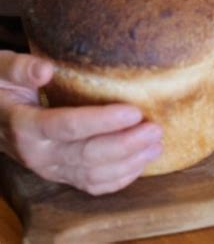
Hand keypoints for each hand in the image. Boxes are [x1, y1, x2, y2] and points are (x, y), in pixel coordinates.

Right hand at [0, 50, 162, 193]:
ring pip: (93, 174)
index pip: (68, 126)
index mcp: (25, 126)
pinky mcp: (60, 174)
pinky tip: (140, 162)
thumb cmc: (1, 86)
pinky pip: (90, 185)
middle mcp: (38, 154)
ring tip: (156, 143)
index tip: (133, 111)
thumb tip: (45, 69)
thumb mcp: (1, 69)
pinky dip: (118, 179)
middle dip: (126, 144)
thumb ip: (20, 69)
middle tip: (155, 128)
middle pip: (87, 154)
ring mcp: (50, 168)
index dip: (102, 121)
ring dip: (128, 163)